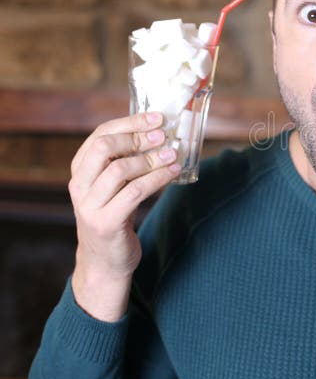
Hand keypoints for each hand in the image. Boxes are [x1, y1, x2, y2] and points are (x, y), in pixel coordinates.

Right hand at [68, 112, 179, 320]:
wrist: (106, 261)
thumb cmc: (116, 216)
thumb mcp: (116, 186)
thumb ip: (127, 162)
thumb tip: (160, 134)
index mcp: (80, 170)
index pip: (100, 135)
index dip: (129, 123)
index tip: (157, 117)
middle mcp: (79, 185)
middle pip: (104, 147)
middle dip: (137, 137)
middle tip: (164, 134)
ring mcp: (89, 205)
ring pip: (120, 169)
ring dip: (151, 159)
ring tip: (173, 154)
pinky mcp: (105, 223)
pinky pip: (134, 192)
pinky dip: (157, 178)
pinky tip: (173, 172)